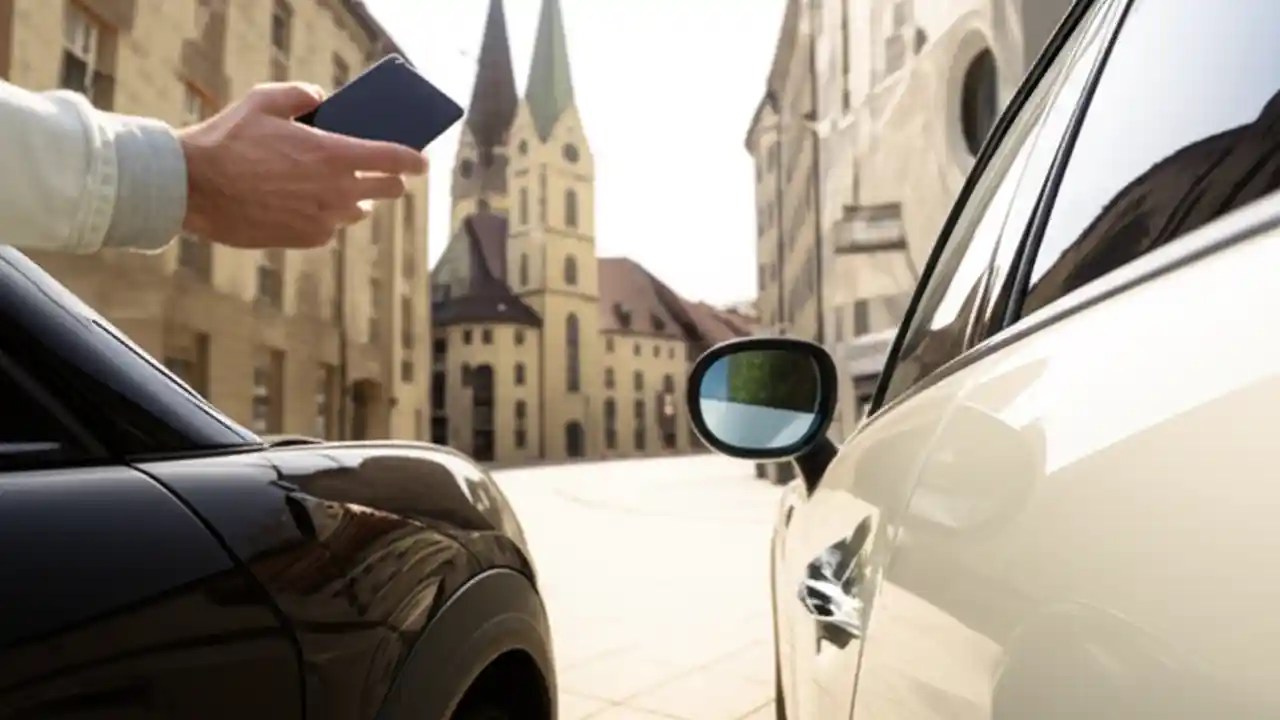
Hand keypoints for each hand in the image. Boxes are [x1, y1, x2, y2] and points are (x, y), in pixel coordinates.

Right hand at [177, 82, 427, 248]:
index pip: (394, 159)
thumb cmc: (228, 140)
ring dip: (354, 198)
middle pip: (389, 190)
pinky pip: (329, 227)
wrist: (195, 188)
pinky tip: (303, 202)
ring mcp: (324, 219)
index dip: (415, 159)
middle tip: (382, 171)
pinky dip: (324, 215)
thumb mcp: (263, 101)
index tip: (422, 160)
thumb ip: (301, 94)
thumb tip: (321, 98)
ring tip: (332, 185)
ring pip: (358, 210)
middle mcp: (337, 191)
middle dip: (391, 179)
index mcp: (335, 155)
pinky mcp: (307, 239)